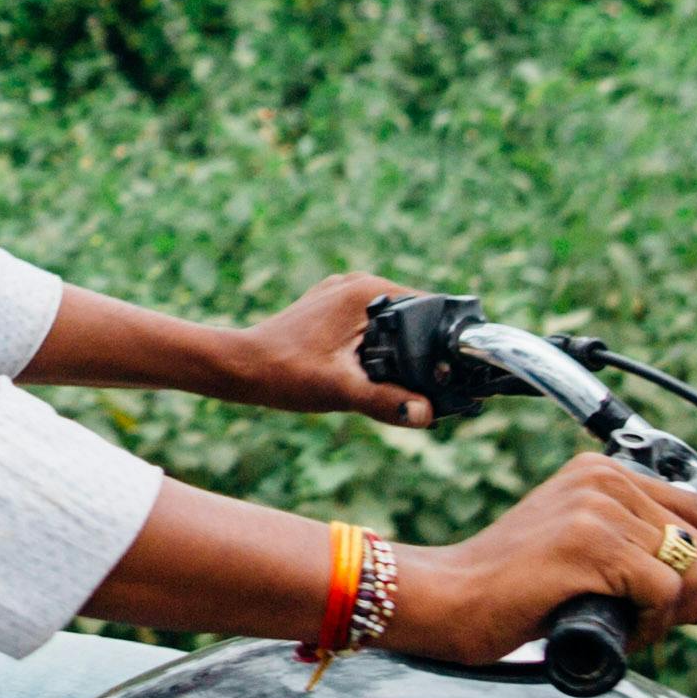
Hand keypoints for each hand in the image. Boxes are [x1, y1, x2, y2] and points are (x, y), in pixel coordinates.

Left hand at [220, 270, 435, 425]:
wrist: (239, 368)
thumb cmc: (284, 373)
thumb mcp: (340, 390)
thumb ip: (385, 401)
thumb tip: (426, 413)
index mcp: (368, 291)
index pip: (430, 309)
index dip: (446, 341)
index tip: (456, 372)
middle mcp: (358, 284)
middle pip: (414, 317)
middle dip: (426, 349)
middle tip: (436, 387)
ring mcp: (342, 293)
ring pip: (393, 322)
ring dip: (404, 350)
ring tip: (411, 386)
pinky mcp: (331, 308)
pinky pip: (371, 325)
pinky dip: (380, 347)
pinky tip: (379, 374)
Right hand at [393, 446, 696, 666]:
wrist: (446, 599)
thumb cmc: (509, 590)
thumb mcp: (592, 567)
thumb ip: (649, 567)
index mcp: (601, 473)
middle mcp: (603, 479)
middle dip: (695, 594)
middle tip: (652, 623)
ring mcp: (597, 508)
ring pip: (685, 571)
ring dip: (664, 614)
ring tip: (620, 625)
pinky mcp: (590, 544)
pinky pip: (661, 592)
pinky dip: (649, 624)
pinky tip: (613, 628)